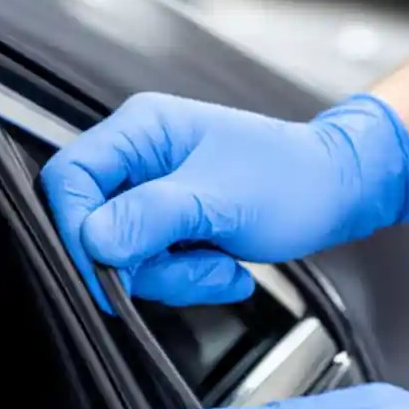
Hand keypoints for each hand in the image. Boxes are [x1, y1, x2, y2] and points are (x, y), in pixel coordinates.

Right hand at [39, 92, 408, 310]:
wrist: (339, 192)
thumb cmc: (294, 179)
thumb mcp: (221, 201)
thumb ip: (152, 218)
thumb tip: (94, 242)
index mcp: (141, 129)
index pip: (69, 178)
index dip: (77, 230)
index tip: (105, 271)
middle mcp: (139, 157)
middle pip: (92, 223)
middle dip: (139, 263)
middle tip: (187, 269)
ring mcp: (152, 192)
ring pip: (122, 254)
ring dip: (172, 277)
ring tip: (221, 266)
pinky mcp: (168, 223)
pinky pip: (151, 265)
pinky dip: (186, 278)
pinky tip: (224, 267)